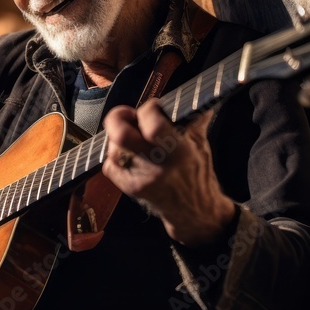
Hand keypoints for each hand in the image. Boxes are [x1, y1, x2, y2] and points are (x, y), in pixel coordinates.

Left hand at [101, 100, 235, 245]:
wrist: (194, 212)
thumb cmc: (197, 175)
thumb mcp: (201, 146)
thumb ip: (194, 120)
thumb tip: (195, 97)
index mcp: (179, 153)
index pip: (154, 125)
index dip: (148, 109)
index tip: (152, 107)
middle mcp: (157, 166)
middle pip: (121, 136)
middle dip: (117, 118)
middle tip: (126, 115)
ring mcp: (140, 179)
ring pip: (113, 149)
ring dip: (117, 137)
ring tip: (131, 136)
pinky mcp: (130, 188)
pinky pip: (109, 165)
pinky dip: (115, 155)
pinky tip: (128, 154)